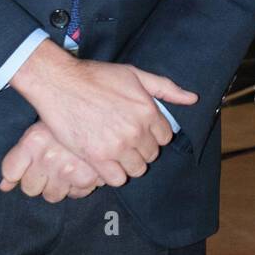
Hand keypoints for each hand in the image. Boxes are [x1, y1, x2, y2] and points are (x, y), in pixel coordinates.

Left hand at [0, 122, 103, 202]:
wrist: (103, 110)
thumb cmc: (68, 120)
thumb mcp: (40, 131)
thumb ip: (18, 160)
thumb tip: (3, 186)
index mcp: (33, 140)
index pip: (10, 172)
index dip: (17, 172)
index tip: (27, 165)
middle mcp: (48, 156)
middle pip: (29, 188)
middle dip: (39, 180)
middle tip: (50, 164)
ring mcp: (68, 169)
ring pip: (52, 195)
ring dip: (58, 185)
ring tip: (66, 167)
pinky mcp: (88, 179)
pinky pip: (75, 195)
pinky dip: (79, 186)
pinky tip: (82, 170)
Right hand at [9, 39, 193, 185]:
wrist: (61, 83)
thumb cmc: (97, 76)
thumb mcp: (135, 74)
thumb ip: (165, 88)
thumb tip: (192, 99)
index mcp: (147, 110)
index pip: (165, 137)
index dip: (153, 135)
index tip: (140, 131)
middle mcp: (136, 130)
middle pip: (151, 155)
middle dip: (142, 149)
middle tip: (125, 141)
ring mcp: (117, 145)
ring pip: (137, 169)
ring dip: (129, 163)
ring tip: (116, 152)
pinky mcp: (97, 157)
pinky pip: (117, 179)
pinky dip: (114, 174)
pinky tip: (106, 162)